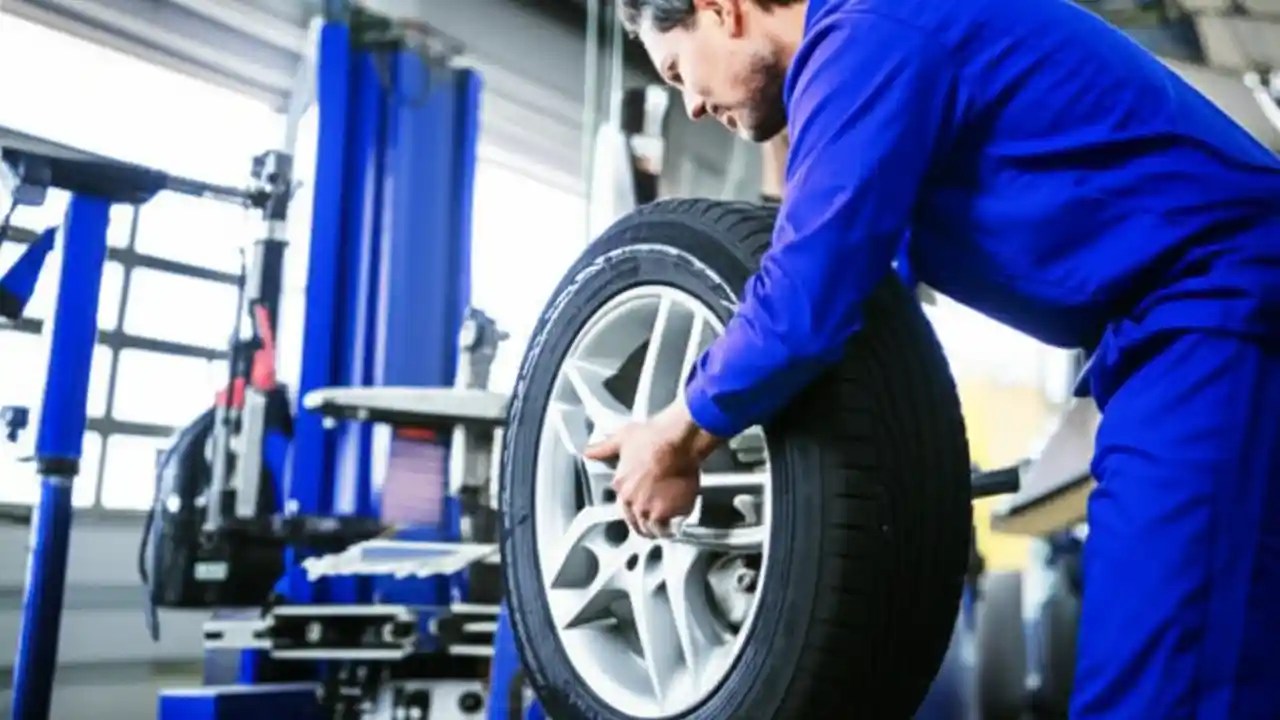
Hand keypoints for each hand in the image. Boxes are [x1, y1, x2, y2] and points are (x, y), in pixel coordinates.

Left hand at [583, 403, 721, 538]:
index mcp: (620, 485)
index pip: (624, 505)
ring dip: (656, 531)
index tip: (641, 505)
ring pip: (650, 530)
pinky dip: (671, 529)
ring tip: (664, 530)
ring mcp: (648, 509)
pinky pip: (667, 528)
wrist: (676, 443)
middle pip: (635, 523)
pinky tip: (674, 528)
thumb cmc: (652, 437)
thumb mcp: (622, 439)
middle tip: (652, 524)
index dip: (634, 506)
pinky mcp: (666, 513)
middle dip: (643, 525)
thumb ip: (604, 448)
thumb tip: (588, 451)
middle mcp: (631, 501)